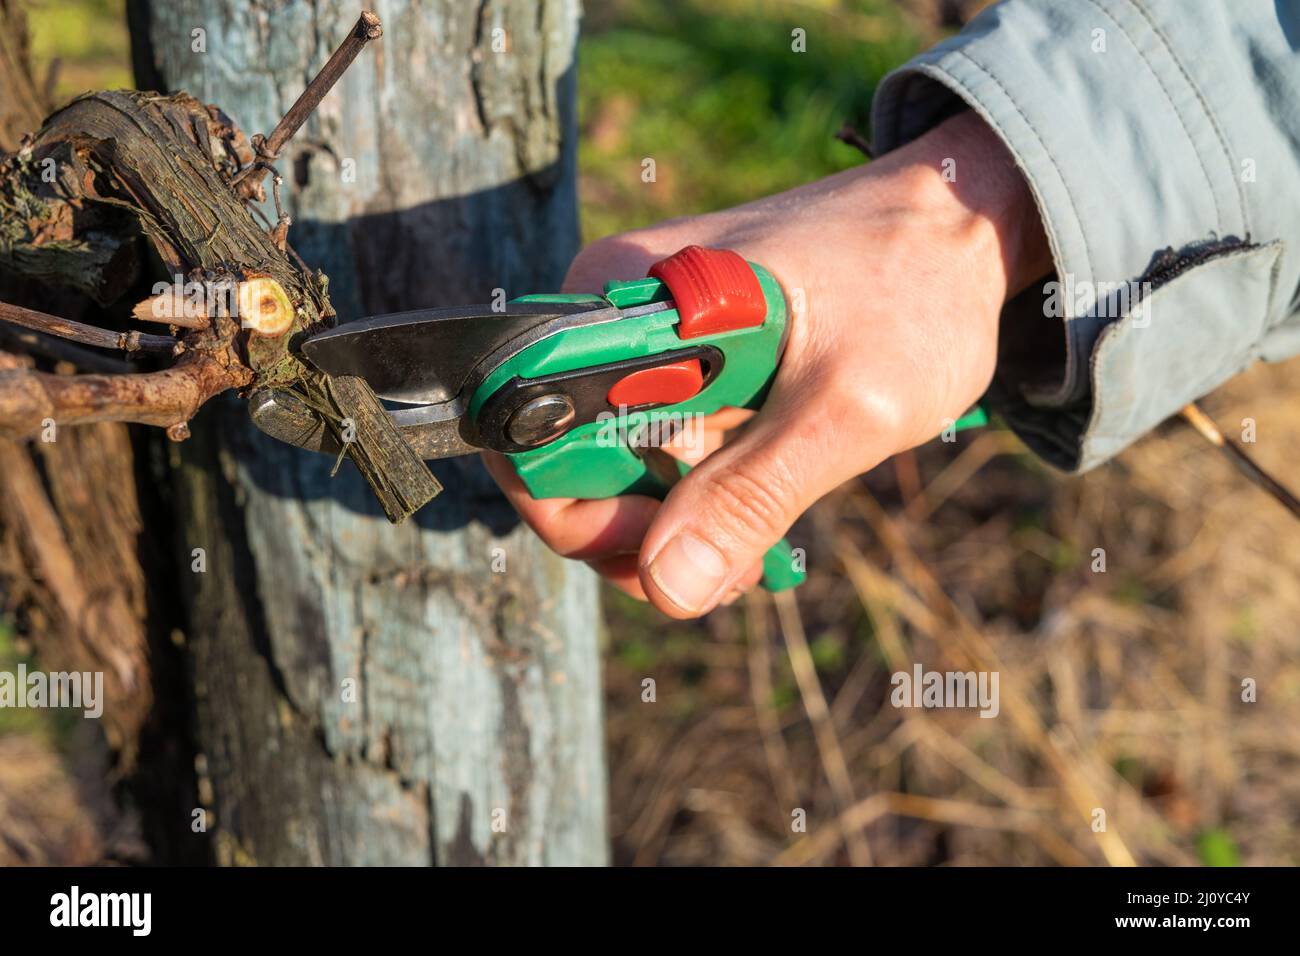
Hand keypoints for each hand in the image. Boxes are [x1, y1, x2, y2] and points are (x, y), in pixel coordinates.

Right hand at [484, 111, 1050, 617]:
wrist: (957, 227)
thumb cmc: (915, 290)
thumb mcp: (848, 405)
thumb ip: (755, 492)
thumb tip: (671, 587)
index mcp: (621, 298)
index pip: (528, 429)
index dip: (580, 511)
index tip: (665, 546)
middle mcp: (608, 314)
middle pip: (562, 462)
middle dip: (635, 536)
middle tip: (730, 567)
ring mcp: (641, 341)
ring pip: (607, 469)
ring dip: (671, 528)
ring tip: (757, 550)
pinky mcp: (675, 364)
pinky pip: (650, 451)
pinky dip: (693, 499)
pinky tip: (755, 513)